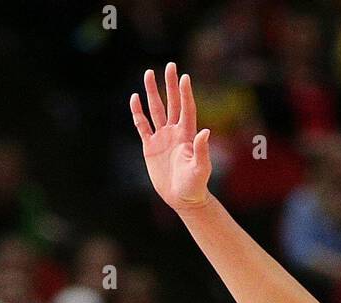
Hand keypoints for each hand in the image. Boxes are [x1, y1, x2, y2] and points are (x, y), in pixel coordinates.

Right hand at [131, 62, 212, 211]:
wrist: (182, 198)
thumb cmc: (195, 185)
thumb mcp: (201, 168)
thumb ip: (202, 150)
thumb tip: (205, 131)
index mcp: (187, 135)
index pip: (186, 108)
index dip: (185, 93)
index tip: (184, 76)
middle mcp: (175, 132)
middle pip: (172, 103)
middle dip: (170, 84)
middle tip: (170, 65)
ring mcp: (162, 138)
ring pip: (156, 110)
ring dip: (152, 93)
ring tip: (149, 74)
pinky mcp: (150, 147)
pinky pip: (142, 126)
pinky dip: (138, 113)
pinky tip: (134, 99)